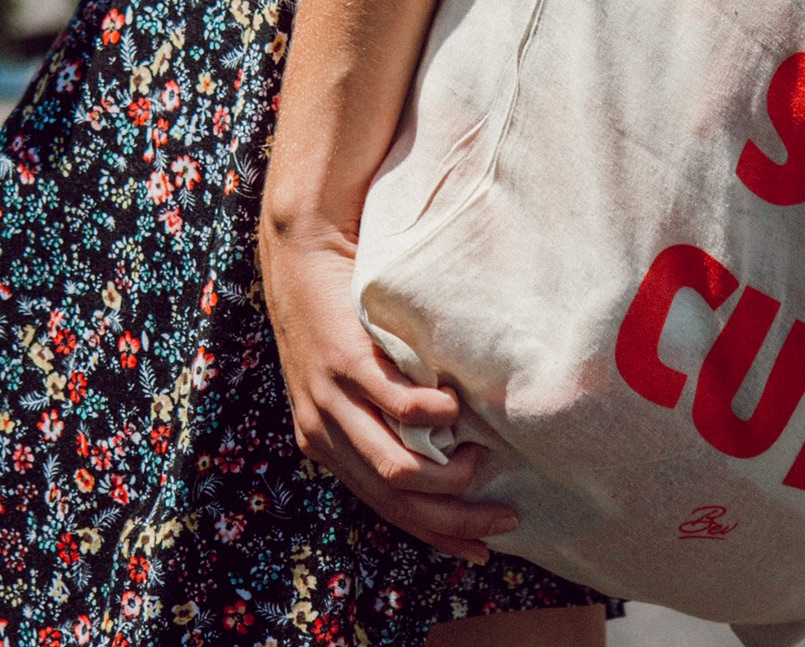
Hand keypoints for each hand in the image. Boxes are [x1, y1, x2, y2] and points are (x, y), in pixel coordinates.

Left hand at [258, 214, 518, 562]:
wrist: (302, 253)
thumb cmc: (334, 314)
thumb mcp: (345, 381)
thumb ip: (377, 418)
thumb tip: (439, 453)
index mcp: (323, 442)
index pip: (385, 510)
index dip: (435, 536)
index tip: (478, 550)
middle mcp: (322, 430)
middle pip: (394, 501)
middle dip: (454, 521)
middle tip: (502, 520)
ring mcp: (331, 399)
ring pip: (396, 468)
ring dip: (448, 476)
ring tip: (478, 456)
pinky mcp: (346, 364)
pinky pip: (400, 409)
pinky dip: (435, 417)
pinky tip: (453, 405)